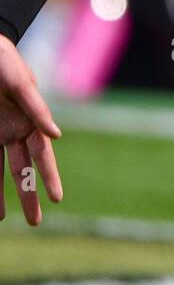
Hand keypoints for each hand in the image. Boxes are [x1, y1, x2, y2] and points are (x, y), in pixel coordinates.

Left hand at [0, 36, 62, 225]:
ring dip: (0, 195)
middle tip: (35, 222)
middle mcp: (15, 131)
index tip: (57, 198)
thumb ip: (37, 110)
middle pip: (23, 169)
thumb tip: (57, 136)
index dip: (49, 177)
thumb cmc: (4, 62)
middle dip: (29, 196)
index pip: (42, 155)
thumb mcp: (21, 84)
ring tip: (2, 218)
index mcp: (31, 120)